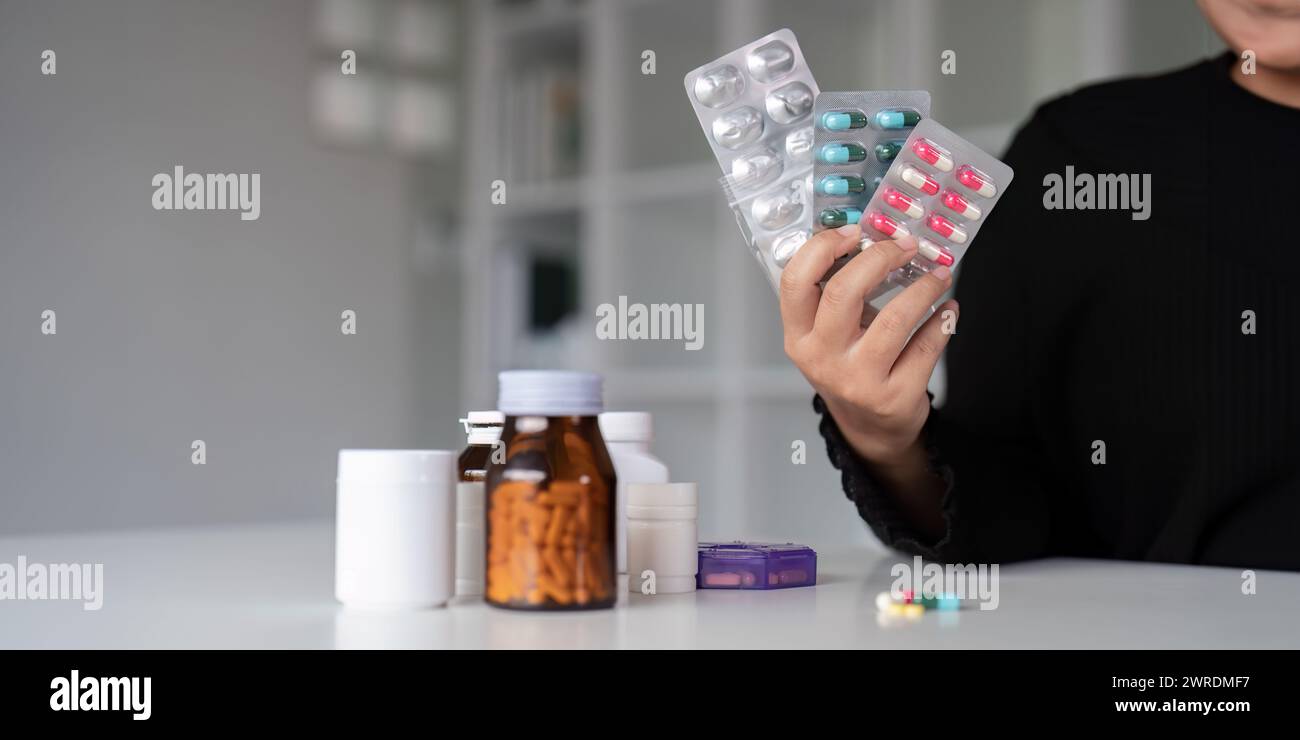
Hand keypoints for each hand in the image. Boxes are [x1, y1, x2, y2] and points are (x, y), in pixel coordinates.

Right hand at [779, 223, 957, 471]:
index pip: (796, 282)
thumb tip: (874, 239)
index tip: (856, 232)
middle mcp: (822, 358)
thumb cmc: (849, 369)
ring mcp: (858, 380)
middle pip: (843, 293)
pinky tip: (949, 309)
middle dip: (880, 258)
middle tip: (907, 246)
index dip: (824, 248)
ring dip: (923, 289)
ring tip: (939, 274)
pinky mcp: (894, 396)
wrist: (870, 428)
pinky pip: (925, 347)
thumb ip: (836, 295)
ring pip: (894, 319)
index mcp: (799, 336)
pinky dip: (943, 321)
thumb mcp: (826, 337)